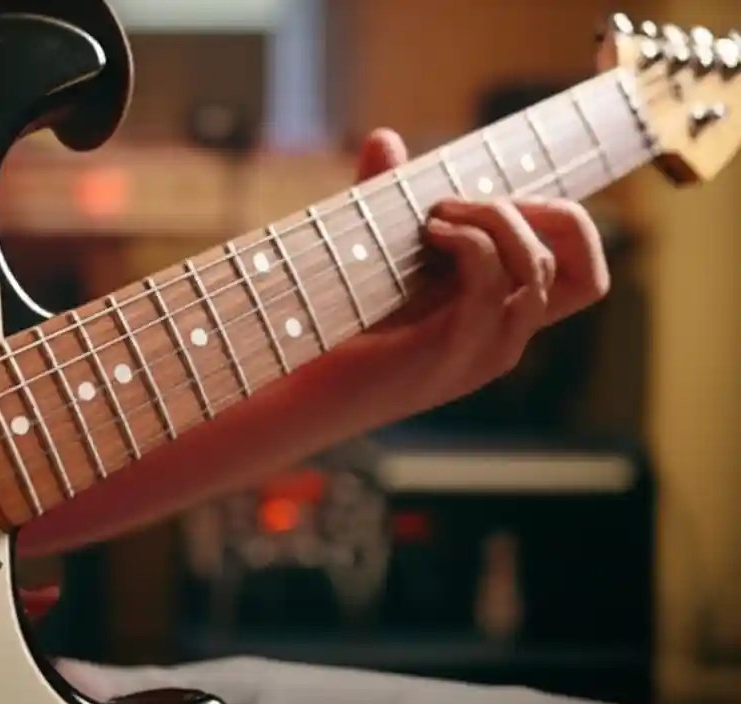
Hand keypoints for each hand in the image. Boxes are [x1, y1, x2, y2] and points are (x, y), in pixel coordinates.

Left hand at [324, 127, 610, 422]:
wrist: (299, 387)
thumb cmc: (334, 323)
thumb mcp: (374, 251)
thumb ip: (385, 196)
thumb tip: (385, 137)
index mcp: (500, 315)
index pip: (582, 274)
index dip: (564, 221)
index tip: (497, 196)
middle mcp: (505, 337)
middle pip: (582, 268)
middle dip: (535, 211)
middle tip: (463, 203)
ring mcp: (484, 350)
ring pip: (536, 269)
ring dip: (494, 220)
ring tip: (437, 216)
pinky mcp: (451, 352)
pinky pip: (492, 284)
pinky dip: (470, 242)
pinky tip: (431, 232)